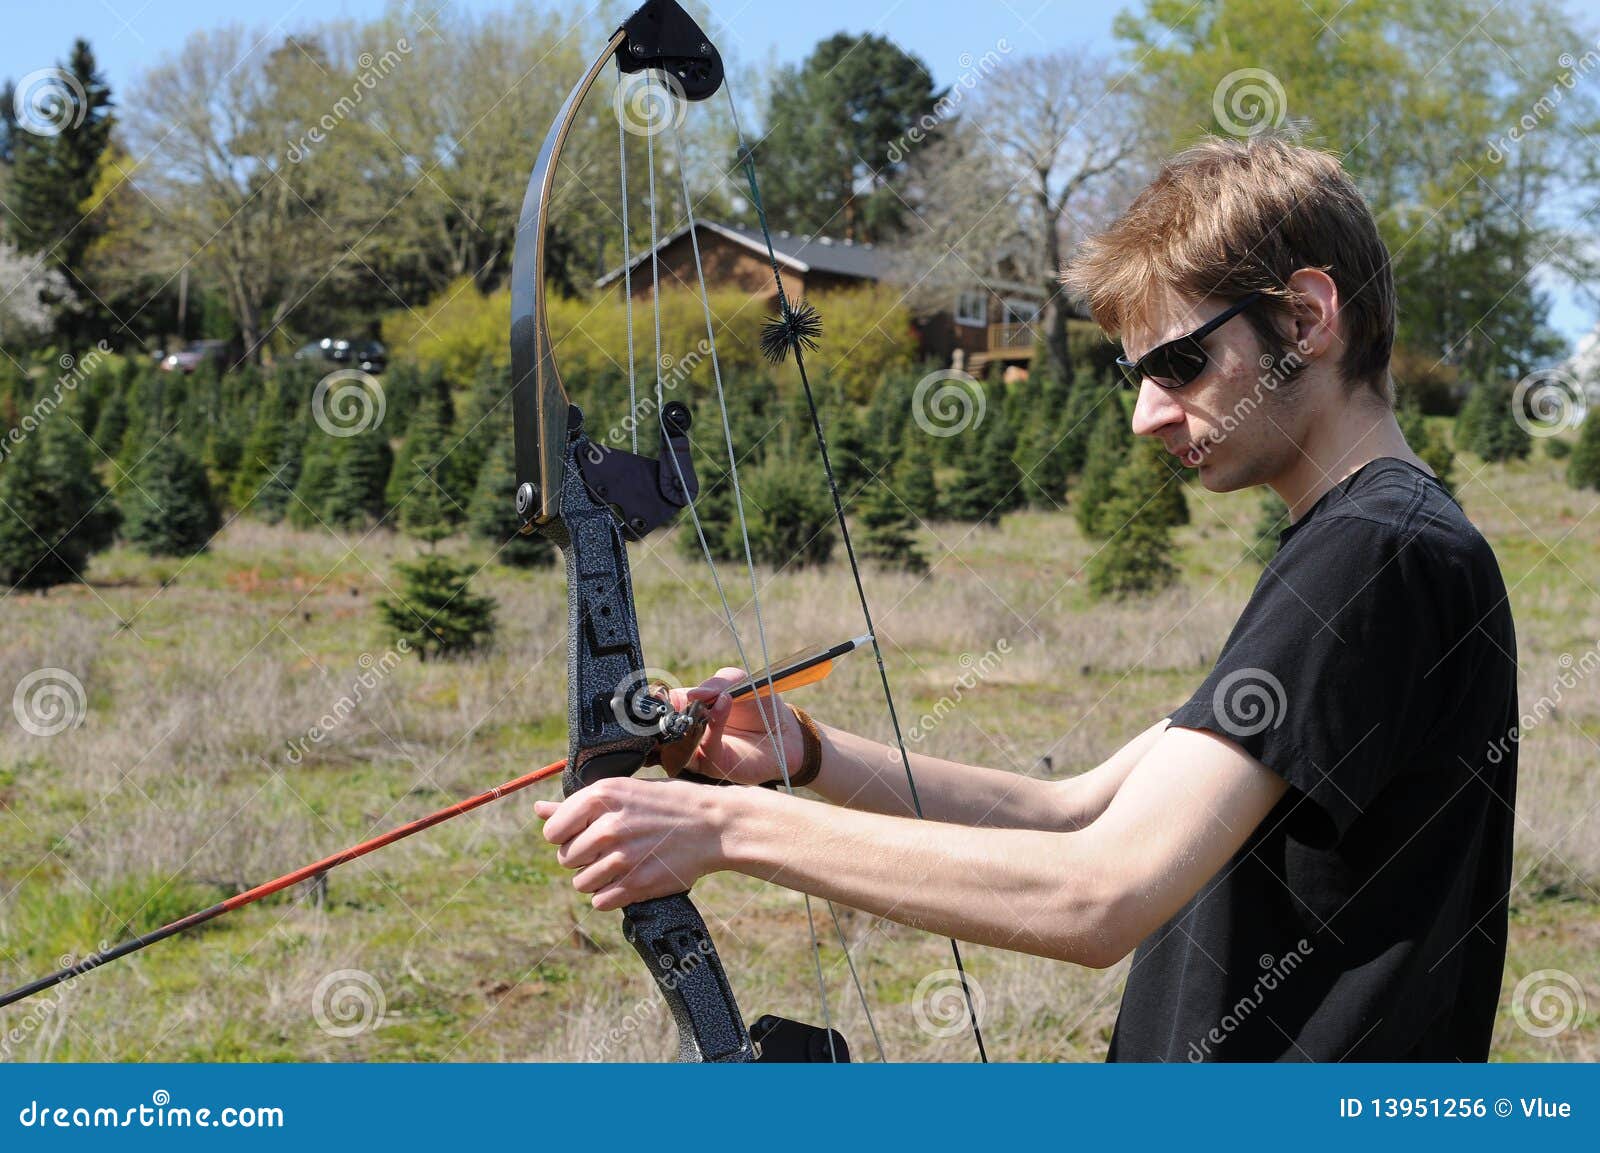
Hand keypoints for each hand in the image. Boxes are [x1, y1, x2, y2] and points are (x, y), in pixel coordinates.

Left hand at [533, 777, 731, 908]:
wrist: (713, 826)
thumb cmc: (667, 804)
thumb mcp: (623, 792)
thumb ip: (577, 805)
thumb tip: (539, 810)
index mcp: (602, 796)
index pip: (553, 831)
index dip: (565, 835)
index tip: (583, 833)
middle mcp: (608, 826)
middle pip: (566, 858)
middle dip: (582, 857)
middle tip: (610, 848)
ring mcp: (623, 858)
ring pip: (581, 883)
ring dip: (596, 878)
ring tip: (622, 863)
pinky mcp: (637, 884)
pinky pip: (600, 902)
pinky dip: (611, 895)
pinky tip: (630, 878)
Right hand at [657, 667, 804, 786]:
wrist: (785, 732)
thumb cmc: (759, 705)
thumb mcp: (738, 682)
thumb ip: (717, 683)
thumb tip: (692, 694)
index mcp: (687, 710)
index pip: (662, 706)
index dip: (660, 699)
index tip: (664, 691)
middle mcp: (688, 733)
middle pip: (661, 730)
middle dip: (666, 716)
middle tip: (680, 701)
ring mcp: (698, 752)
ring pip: (678, 743)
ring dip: (689, 721)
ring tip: (710, 701)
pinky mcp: (715, 766)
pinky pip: (706, 749)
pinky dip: (713, 725)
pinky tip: (724, 704)